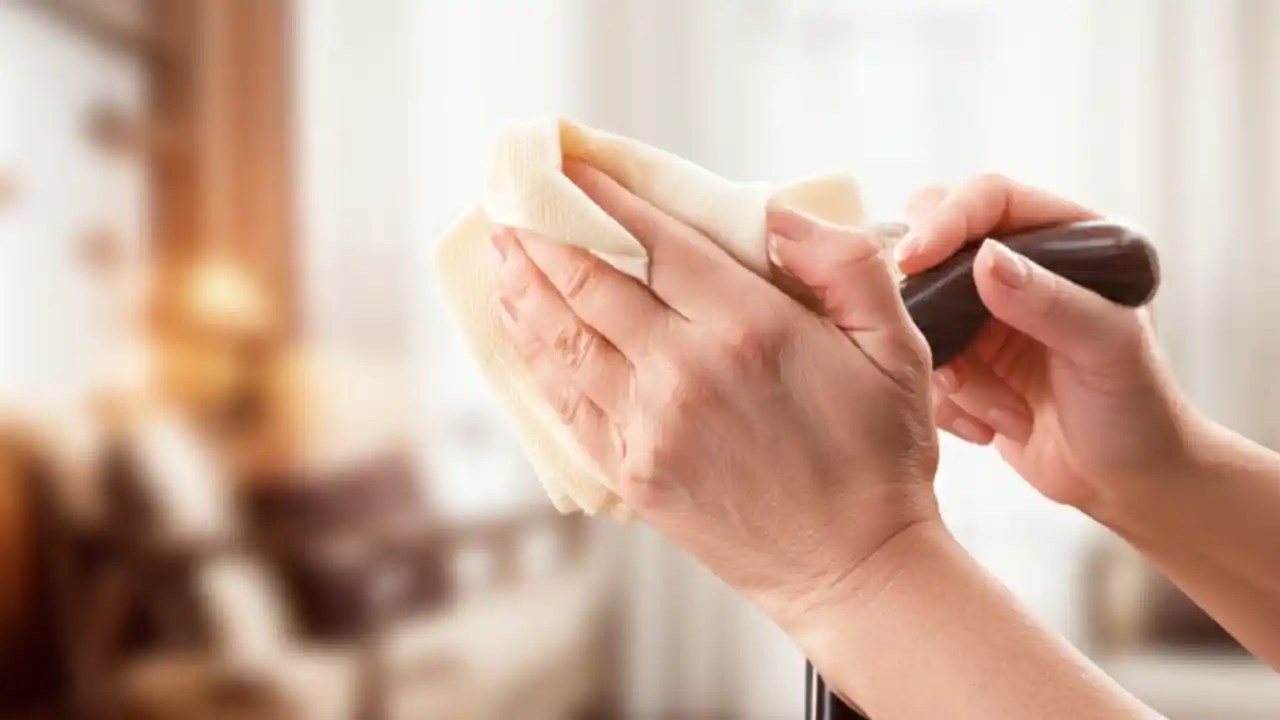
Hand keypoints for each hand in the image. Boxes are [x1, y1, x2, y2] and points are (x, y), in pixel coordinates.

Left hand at [490, 160, 938, 630]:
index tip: (572, 169)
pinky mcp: (633, 472)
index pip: (656, 244)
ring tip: (499, 250)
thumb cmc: (878, 457)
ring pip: (565, 340)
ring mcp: (650, 426)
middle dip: (545, 235)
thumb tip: (778, 216)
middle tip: (513, 200)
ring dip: (524, 288)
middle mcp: (684, 371)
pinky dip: (535, 357)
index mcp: (748, 328)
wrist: (853, 568)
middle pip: (592, 285)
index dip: (606, 201)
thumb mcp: (896, 347)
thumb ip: (845, 265)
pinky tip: (519, 329)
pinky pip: (566, 403)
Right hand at [789, 174, 1201, 520]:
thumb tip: (984, 257)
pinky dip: (946, 400)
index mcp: (1068, 240)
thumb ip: (1051, 301)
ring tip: (1003, 412)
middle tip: (924, 335)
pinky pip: (919, 359)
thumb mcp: (1107, 352)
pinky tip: (990, 429)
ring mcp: (987, 313)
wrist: (1126, 482)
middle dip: (928, 294)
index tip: (916, 259)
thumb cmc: (1138, 412)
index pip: (990, 198)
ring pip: (921, 308)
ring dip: (951, 368)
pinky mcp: (964, 357)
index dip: (947, 219)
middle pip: (939, 239)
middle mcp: (1022, 268)